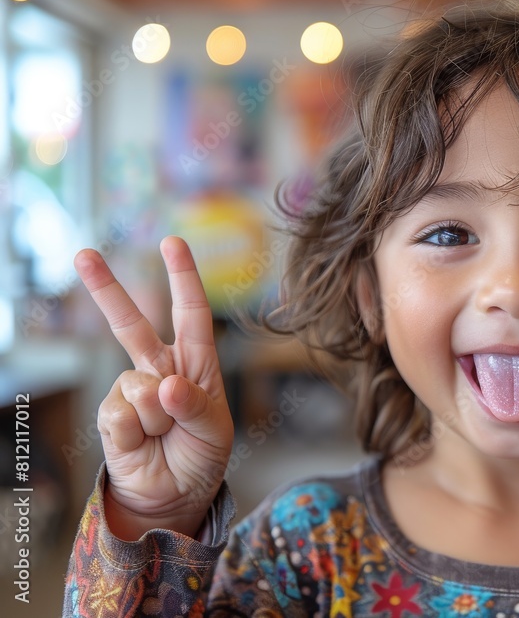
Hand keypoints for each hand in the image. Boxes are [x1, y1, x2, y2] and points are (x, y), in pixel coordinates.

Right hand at [74, 236, 233, 540]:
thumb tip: (165, 385)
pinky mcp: (111, 415)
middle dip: (106, 289)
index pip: (190, 314)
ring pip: (139, 384)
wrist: (174, 495)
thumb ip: (195, 405)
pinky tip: (144, 443)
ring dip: (160, 416)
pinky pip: (122, 414)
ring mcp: (131, 391)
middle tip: (84, 255)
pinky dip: (139, 432)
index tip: (172, 243)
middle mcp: (159, 369)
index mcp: (194, 363)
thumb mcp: (214, 430)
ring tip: (166, 434)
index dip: (183, 278)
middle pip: (131, 325)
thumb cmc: (200, 455)